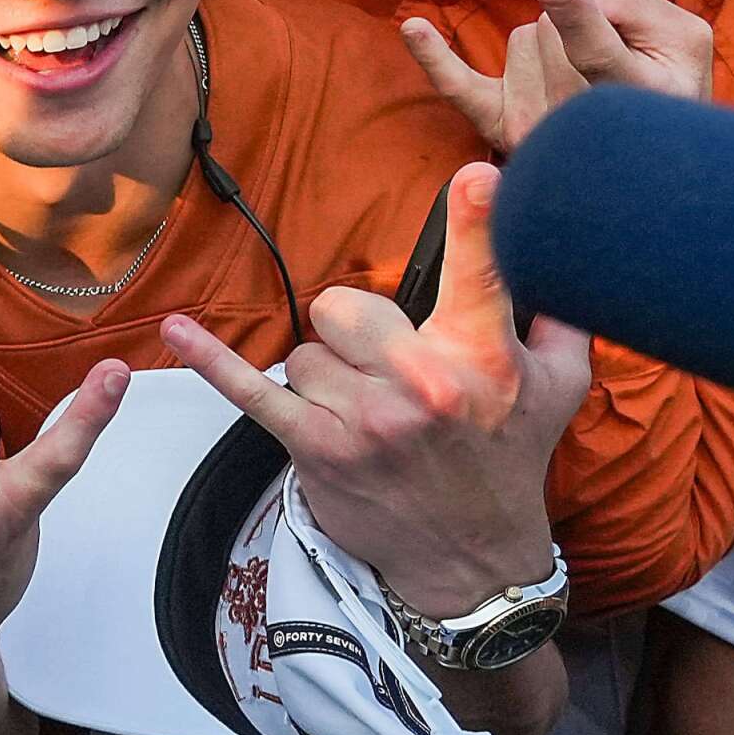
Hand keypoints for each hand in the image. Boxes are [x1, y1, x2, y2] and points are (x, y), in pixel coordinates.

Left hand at [165, 162, 585, 618]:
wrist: (471, 557)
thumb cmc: (509, 457)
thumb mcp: (558, 386)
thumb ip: (559, 312)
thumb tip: (555, 241)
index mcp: (485, 359)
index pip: (482, 278)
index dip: (478, 223)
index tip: (475, 177)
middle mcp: (426, 385)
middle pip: (346, 307)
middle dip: (356, 332)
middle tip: (386, 369)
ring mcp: (367, 418)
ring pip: (307, 351)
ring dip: (329, 376)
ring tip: (370, 414)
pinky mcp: (317, 446)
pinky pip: (251, 389)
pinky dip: (212, 360)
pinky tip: (175, 330)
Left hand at [402, 0, 717, 156]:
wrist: (649, 148)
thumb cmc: (667, 78)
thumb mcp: (681, 37)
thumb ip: (627, 2)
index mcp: (632, 97)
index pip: (598, 52)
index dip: (578, 16)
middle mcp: (576, 123)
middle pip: (551, 28)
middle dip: (578, 19)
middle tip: (616, 54)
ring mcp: (534, 130)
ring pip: (523, 38)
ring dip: (551, 42)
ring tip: (589, 75)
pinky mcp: (500, 125)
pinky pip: (458, 86)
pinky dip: (433, 57)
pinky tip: (413, 28)